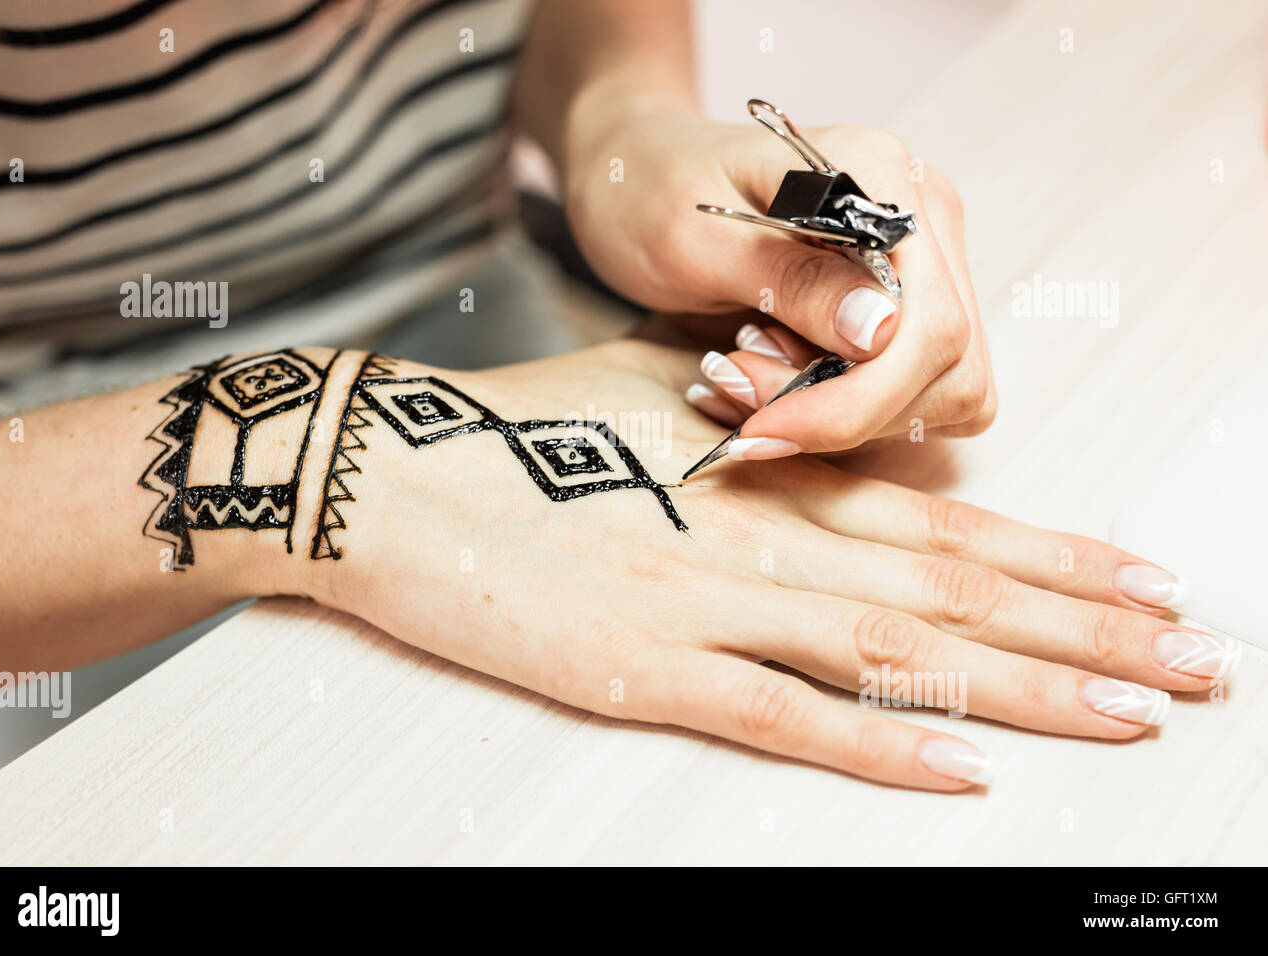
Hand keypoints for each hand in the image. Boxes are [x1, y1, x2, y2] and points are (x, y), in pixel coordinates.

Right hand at [290, 340, 1233, 790]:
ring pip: (896, 654)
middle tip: (1191, 661)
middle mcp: (760, 537)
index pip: (943, 517)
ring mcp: (706, 608)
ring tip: (1127, 715)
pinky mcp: (642, 673)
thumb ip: (748, 420)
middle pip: (952, 591)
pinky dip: (877, 751)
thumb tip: (824, 429)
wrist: (388, 473)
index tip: (1142, 581)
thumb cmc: (514, 426)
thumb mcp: (646, 394)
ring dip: (1020, 689)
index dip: (1053, 555)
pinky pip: (783, 721)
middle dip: (1082, 630)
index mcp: (763, 468)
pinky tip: (961, 772)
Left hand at [564, 108, 994, 454]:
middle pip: (946, 367)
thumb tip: (881, 330)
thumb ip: (788, 278)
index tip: (764, 427)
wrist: (639, 176)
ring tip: (737, 370)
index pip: (932, 322)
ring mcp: (924, 266)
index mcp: (883, 176)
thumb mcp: (694, 238)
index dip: (858, 399)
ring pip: (935, 393)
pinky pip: (903, 396)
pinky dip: (832, 412)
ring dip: (832, 412)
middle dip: (838, 409)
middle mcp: (925, 218)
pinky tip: (762, 383)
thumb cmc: (653, 192)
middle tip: (733, 381)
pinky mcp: (905, 311)